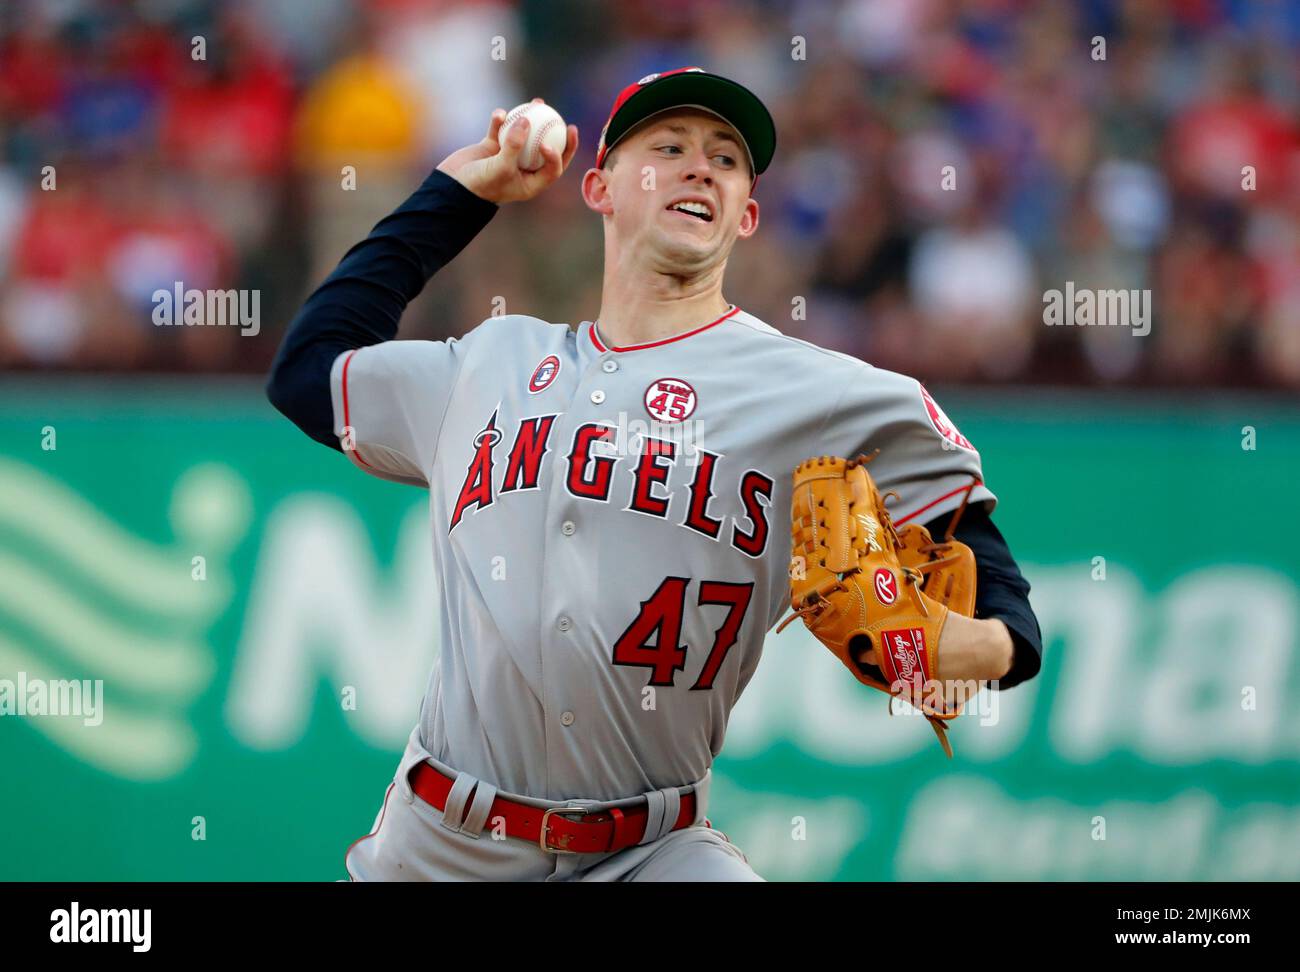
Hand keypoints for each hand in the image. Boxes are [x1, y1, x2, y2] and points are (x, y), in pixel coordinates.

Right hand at [436, 98, 578, 204]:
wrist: (451, 187)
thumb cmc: (480, 184)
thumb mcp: (500, 168)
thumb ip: (514, 145)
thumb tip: (526, 119)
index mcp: (530, 183)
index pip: (553, 169)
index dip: (559, 156)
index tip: (548, 143)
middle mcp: (522, 169)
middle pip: (545, 150)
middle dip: (557, 135)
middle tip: (565, 121)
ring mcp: (508, 156)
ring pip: (524, 135)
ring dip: (530, 118)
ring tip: (537, 102)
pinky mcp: (492, 146)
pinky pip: (500, 129)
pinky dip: (499, 121)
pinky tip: (500, 114)